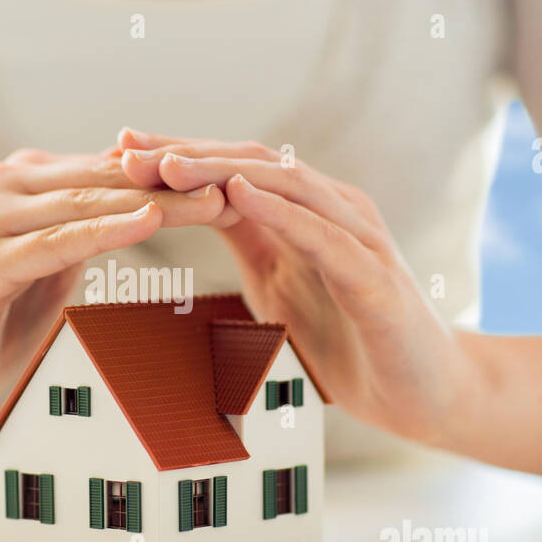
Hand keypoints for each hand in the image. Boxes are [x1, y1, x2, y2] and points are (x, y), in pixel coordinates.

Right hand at [0, 148, 225, 430]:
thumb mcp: (49, 264)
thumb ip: (84, 228)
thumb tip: (146, 204)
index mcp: (21, 182)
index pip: (112, 170)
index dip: (173, 174)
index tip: (232, 179)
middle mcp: (0, 187)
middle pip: (107, 180)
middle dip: (177, 183)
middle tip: (241, 185)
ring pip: (89, 204)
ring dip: (158, 203)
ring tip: (215, 202)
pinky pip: (56, 243)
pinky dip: (105, 231)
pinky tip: (148, 222)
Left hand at [117, 129, 478, 444]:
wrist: (422, 393)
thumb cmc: (349, 337)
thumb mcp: (278, 282)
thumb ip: (246, 240)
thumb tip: (188, 210)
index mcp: (304, 213)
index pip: (233, 170)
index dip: (178, 156)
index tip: (120, 148)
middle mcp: (333, 210)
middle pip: (251, 165)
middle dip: (185, 156)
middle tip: (125, 150)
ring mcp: (358, 238)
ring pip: (284, 187)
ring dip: (221, 172)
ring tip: (167, 164)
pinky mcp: (374, 277)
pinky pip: (322, 234)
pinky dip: (279, 210)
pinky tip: (239, 194)